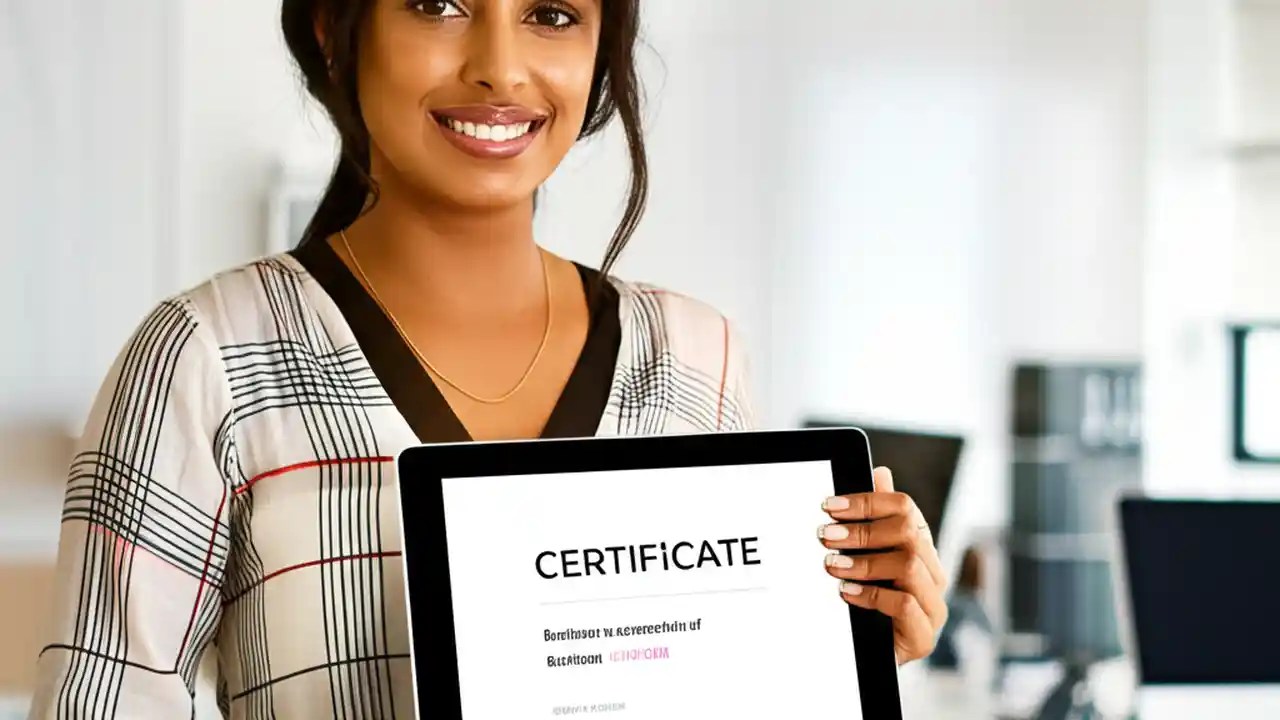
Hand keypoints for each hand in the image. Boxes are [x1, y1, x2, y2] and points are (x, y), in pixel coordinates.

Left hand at [818, 466, 948, 663]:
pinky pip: (905, 605)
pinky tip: (846, 592)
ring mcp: (933, 606)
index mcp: (920, 548)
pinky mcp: (925, 637)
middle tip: (825, 535)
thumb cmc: (865, 604)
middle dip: (862, 531)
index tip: (829, 506)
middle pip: (909, 533)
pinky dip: (871, 595)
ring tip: (832, 565)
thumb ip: (873, 519)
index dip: (867, 502)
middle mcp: (933, 573)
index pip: (905, 509)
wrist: (864, 658)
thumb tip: (880, 471)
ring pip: (909, 566)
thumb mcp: (864, 558)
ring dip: (864, 562)